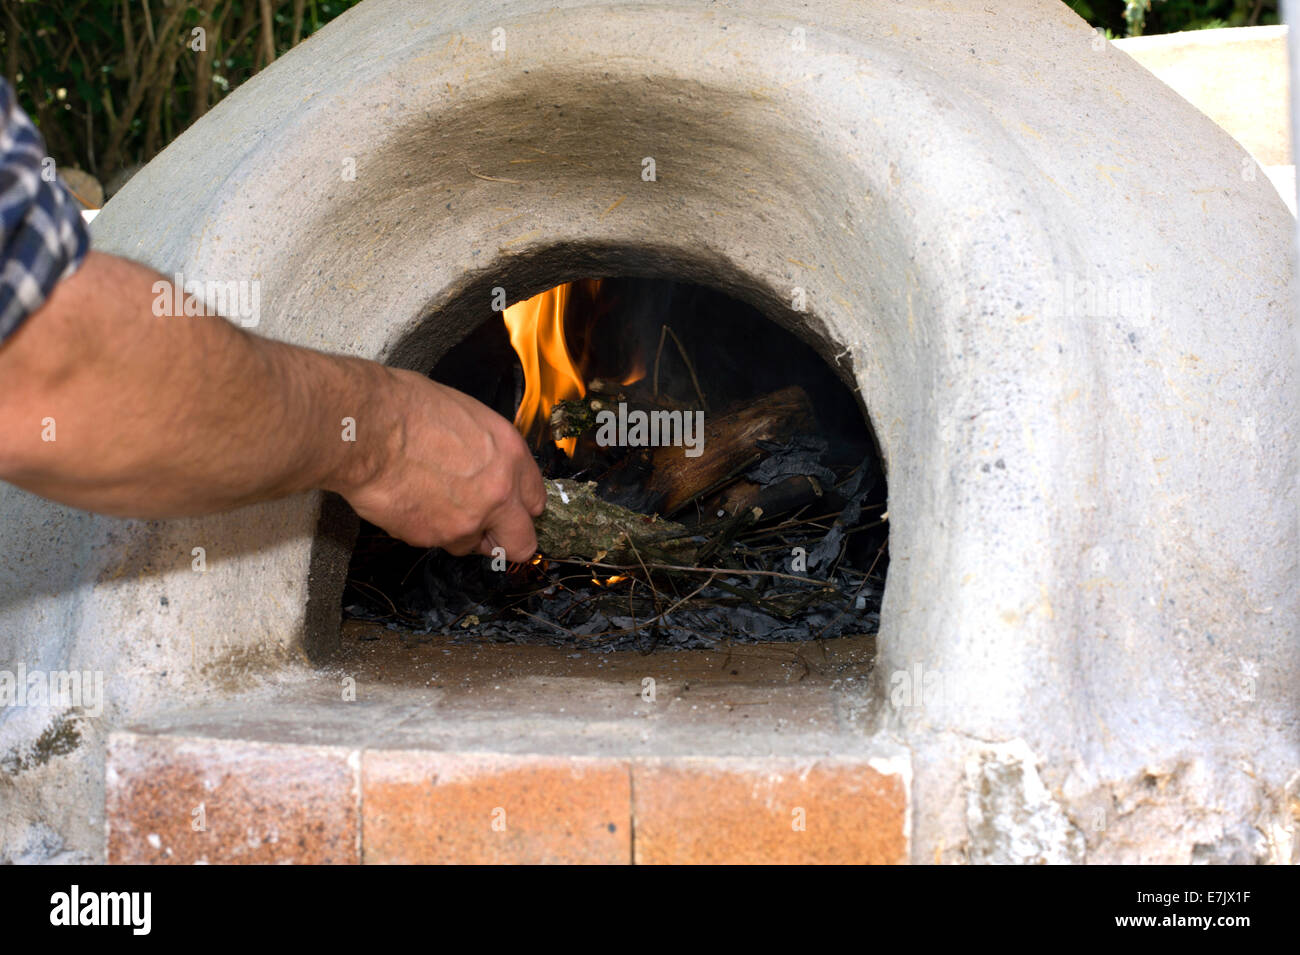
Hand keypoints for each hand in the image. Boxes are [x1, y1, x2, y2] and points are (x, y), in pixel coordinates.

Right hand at [335, 369, 545, 560]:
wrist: (367, 428)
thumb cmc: (407, 410)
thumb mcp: (468, 415)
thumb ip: (489, 452)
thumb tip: (490, 466)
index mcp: (511, 455)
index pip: (537, 500)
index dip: (521, 506)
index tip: (511, 508)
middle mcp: (498, 493)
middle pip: (522, 543)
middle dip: (506, 539)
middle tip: (488, 529)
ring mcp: (467, 521)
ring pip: (472, 545)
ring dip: (458, 532)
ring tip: (432, 501)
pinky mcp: (433, 538)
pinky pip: (436, 542)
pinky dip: (425, 529)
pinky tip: (410, 501)